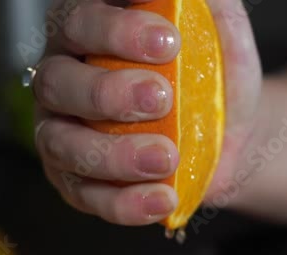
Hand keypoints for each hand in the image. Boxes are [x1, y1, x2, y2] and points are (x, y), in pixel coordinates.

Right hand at [32, 0, 262, 225]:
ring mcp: (62, 133)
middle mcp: (62, 78)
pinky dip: (124, 202)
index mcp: (86, 30)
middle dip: (108, 93)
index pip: (79, 20)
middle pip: (57, 82)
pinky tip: (162, 198)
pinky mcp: (77, 183)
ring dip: (114, 154)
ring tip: (166, 157)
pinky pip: (86, 196)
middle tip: (162, 99)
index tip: (168, 43)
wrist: (230, 137)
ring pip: (63, 145)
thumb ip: (205, 4)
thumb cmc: (211, 75)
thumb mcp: (220, 30)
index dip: (116, 31)